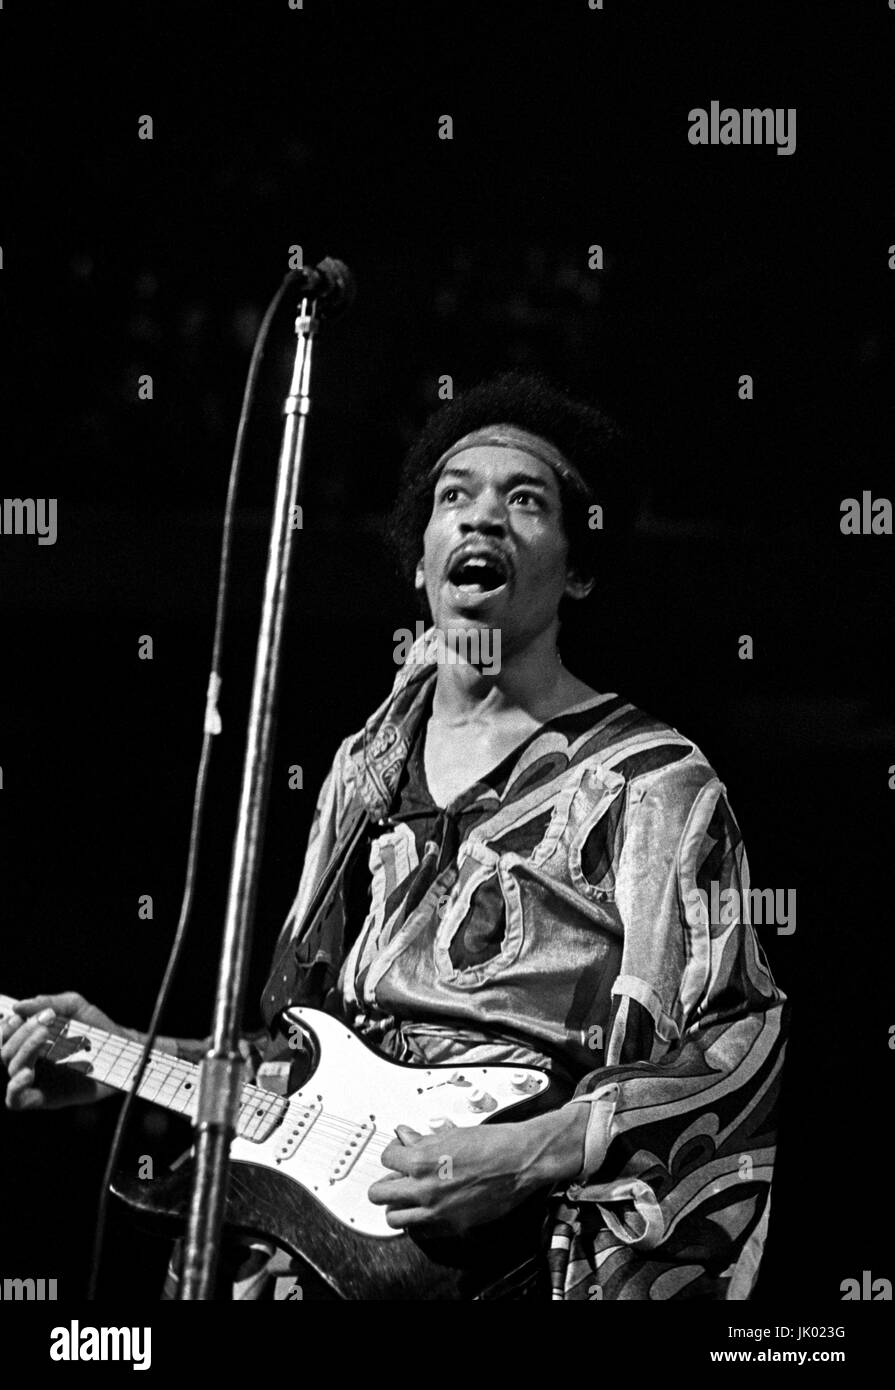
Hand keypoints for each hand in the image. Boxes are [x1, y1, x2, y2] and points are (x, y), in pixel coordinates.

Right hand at [1, 991, 136, 1111]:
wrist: (123, 1051)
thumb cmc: (98, 1028)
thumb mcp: (74, 1007)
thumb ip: (48, 1002)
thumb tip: (18, 1006)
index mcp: (31, 1041)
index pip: (4, 1037)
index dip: (4, 1028)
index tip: (17, 1018)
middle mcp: (30, 1061)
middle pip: (6, 1051)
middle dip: (21, 1034)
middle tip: (45, 1024)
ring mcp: (36, 1081)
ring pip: (11, 1069)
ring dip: (23, 1050)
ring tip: (45, 1037)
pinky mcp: (45, 1098)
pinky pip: (15, 1100)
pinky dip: (14, 1087)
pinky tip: (27, 1073)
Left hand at [368, 1106, 588, 1236]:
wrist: (520, 1161)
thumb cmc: (492, 1143)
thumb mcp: (451, 1134)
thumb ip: (423, 1139)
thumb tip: (406, 1136)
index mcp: (422, 1161)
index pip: (386, 1158)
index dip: (393, 1154)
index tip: (399, 1153)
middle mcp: (425, 1189)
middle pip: (379, 1193)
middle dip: (386, 1183)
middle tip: (395, 1178)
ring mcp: (437, 1211)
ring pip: (395, 1219)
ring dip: (397, 1206)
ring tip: (407, 1197)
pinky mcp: (452, 1225)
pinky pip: (421, 1230)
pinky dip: (418, 1221)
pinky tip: (427, 1209)